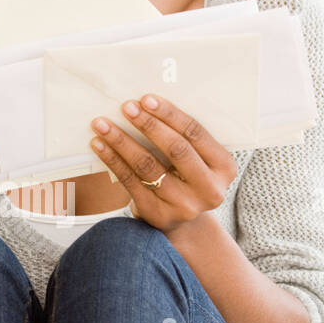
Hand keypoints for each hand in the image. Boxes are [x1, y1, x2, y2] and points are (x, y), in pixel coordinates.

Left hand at [89, 94, 238, 233]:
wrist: (182, 223)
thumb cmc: (187, 178)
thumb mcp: (199, 161)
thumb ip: (185, 138)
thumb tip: (148, 103)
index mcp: (224, 167)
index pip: (195, 134)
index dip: (170, 115)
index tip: (147, 99)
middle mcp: (209, 189)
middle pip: (175, 149)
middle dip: (148, 125)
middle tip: (126, 107)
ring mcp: (183, 205)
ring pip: (148, 166)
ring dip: (122, 141)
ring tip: (103, 124)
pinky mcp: (157, 213)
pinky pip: (130, 181)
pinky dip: (112, 160)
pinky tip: (99, 145)